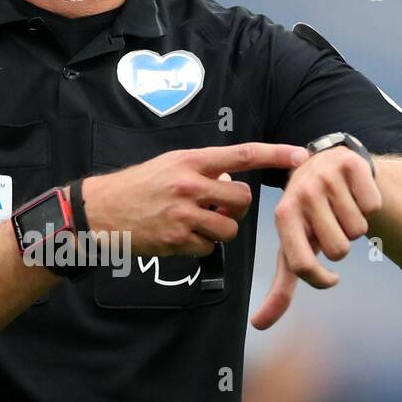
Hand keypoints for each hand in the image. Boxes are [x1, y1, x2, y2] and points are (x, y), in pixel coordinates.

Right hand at [82, 142, 308, 258]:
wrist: (100, 210)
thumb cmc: (137, 186)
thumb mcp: (169, 165)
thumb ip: (202, 170)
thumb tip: (232, 182)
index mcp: (191, 161)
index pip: (243, 155)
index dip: (275, 154)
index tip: (301, 156)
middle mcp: (190, 185)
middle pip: (242, 199)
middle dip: (236, 208)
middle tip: (218, 208)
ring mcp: (183, 214)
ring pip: (229, 228)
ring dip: (220, 229)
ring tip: (197, 224)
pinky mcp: (176, 240)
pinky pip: (208, 248)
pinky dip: (201, 246)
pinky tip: (180, 237)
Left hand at [251, 146, 381, 329]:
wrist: (327, 168)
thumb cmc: (309, 218)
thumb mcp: (293, 246)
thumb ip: (280, 288)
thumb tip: (259, 325)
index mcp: (283, 215)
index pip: (302, 265)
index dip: (322, 279)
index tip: (331, 277)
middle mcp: (301, 193)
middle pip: (339, 250)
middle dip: (341, 244)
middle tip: (332, 225)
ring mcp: (326, 176)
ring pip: (359, 230)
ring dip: (355, 225)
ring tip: (342, 208)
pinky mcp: (351, 164)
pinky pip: (373, 206)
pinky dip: (369, 205)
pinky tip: (355, 193)